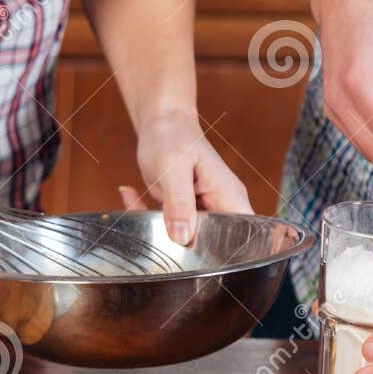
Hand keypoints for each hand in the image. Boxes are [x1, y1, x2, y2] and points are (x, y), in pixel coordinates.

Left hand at [119, 111, 252, 243]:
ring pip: (184, 238)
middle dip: (181, 244)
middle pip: (212, 245)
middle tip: (156, 224)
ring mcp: (201, 211)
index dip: (222, 252)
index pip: (241, 237)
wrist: (161, 121)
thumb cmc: (173, 137)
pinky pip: (167, 225)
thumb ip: (180, 203)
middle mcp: (220, 208)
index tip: (192, 251)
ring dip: (157, 228)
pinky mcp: (183, 212)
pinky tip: (131, 193)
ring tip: (139, 203)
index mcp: (230, 199)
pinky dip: (145, 215)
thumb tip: (183, 237)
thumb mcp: (174, 169)